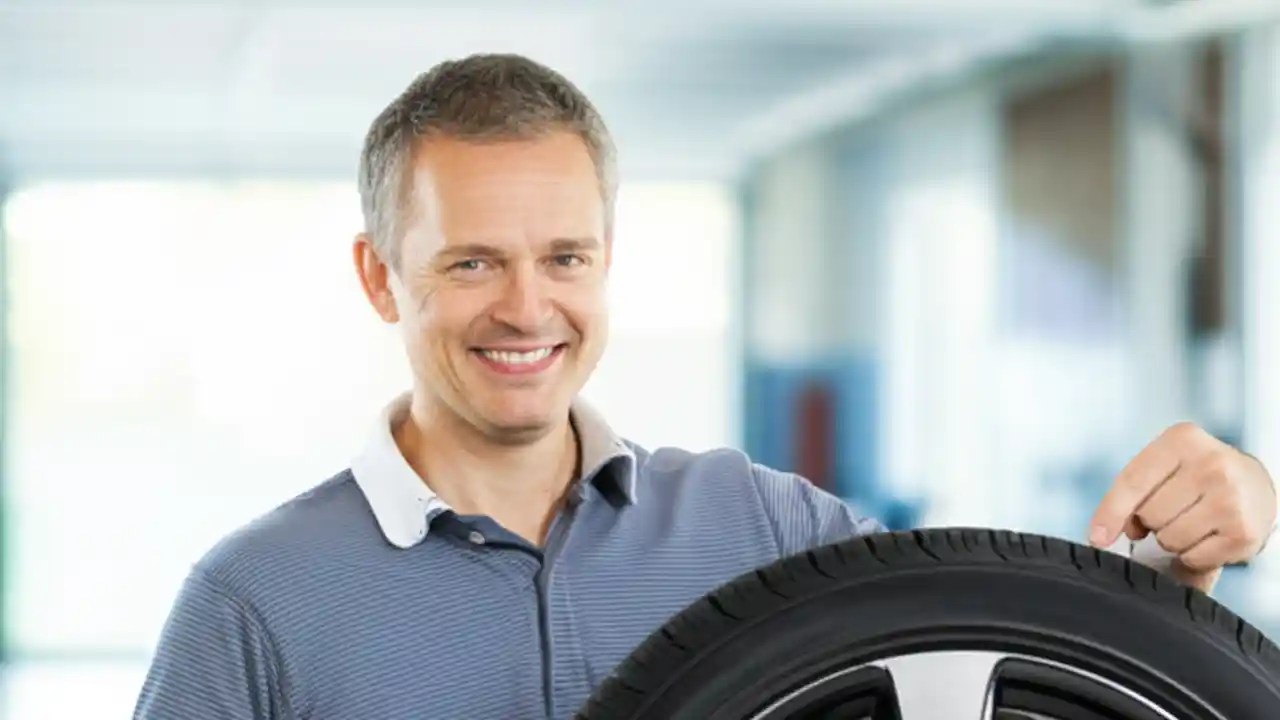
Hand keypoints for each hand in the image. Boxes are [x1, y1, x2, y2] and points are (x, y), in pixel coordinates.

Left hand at [1089, 422, 1277, 592]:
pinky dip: (1192, 556)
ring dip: (1171, 540)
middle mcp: (1211, 465)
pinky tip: (1207, 537)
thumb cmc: (1199, 474)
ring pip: (1170, 539)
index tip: (1097, 536)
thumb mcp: (1165, 465)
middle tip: (1171, 511)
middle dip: (1151, 521)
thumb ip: (1133, 491)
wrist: (1255, 484)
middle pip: (1150, 514)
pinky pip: (1194, 559)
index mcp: (1182, 440)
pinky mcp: (1244, 533)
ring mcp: (1230, 499)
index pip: (1133, 482)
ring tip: (1191, 522)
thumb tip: (1104, 533)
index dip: (1111, 512)